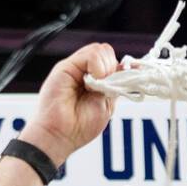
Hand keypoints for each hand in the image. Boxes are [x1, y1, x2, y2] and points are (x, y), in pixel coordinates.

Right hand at [20, 43, 119, 167]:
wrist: (59, 135)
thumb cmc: (79, 127)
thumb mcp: (107, 105)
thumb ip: (115, 86)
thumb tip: (125, 67)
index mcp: (96, 82)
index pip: (113, 62)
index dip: (122, 69)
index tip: (126, 79)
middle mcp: (85, 73)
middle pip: (107, 53)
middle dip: (112, 69)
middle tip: (104, 89)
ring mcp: (75, 68)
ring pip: (101, 50)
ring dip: (105, 69)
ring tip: (93, 88)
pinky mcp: (66, 66)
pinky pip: (91, 54)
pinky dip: (97, 66)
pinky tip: (90, 82)